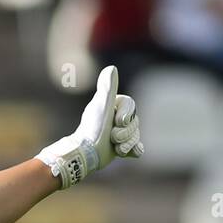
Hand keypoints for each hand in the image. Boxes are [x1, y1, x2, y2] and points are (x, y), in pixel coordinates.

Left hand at [36, 65, 143, 188]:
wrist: (85, 155)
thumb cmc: (93, 129)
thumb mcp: (102, 105)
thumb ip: (108, 87)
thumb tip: (112, 68)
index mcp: (111, 106)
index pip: (131, 106)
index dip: (127, 114)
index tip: (118, 121)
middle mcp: (114, 118)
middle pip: (134, 122)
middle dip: (125, 132)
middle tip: (112, 137)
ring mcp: (118, 133)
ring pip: (135, 135)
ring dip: (126, 143)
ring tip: (114, 146)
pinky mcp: (120, 148)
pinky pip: (136, 147)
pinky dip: (133, 150)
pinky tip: (128, 152)